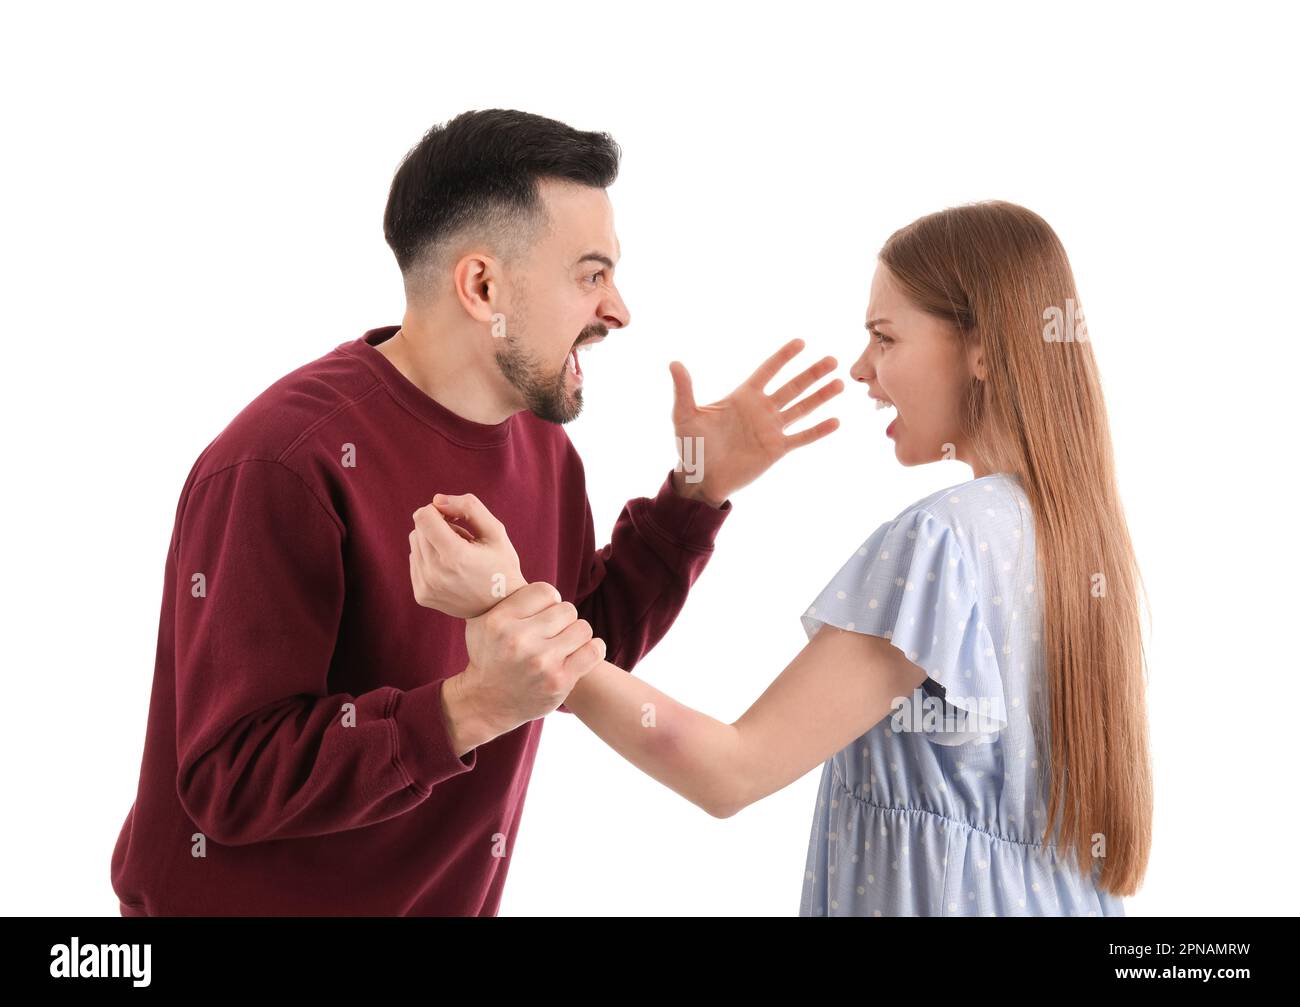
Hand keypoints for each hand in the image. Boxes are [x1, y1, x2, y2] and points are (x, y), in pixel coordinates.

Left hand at [409, 493, 524, 618]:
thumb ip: (469, 508)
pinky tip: (449, 568)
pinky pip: (415, 561)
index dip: (437, 510)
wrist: (500, 607)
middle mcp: (436, 573)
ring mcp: (426, 586)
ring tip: (455, 555)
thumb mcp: (495, 531)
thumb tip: (436, 499)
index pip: (423, 517)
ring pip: (414, 544)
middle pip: (418, 529)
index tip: (454, 518)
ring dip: (432, 542)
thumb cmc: (501, 565)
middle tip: (461, 539)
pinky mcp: (421, 595)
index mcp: (455, 555)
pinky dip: (429, 558)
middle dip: (437, 526)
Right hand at [461, 582, 606, 732]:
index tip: (543, 614)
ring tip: (563, 645)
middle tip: (553, 633)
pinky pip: (594, 650)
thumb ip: (505, 597)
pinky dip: (592, 649)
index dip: (548, 601)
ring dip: (576, 635)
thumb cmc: (488, 655)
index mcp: (499, 621)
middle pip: (567, 609)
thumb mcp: (482, 622)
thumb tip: (522, 572)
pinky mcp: (560, 681)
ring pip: (582, 627)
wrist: (486, 703)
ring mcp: (541, 662)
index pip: (546, 591)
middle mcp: (519, 640)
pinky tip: (580, 652)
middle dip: (563, 620)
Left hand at [668, 338, 842, 506]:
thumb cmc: (691, 446)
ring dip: (820, 397)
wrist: (700, 478)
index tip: (800, 342)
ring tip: (840, 383)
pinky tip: (835, 421)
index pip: (767, 371)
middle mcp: (761, 409)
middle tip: (832, 360)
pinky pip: (801, 437)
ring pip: (801, 408)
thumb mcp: (685, 415)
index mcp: (742, 397)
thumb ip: (684, 390)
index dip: (783, 357)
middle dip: (812, 374)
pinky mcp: (776, 450)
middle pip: (792, 387)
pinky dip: (818, 431)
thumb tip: (674, 363)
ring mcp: (771, 429)